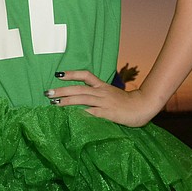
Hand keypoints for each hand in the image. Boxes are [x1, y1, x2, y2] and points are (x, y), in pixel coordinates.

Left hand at [46, 70, 161, 126]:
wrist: (144, 106)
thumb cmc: (126, 103)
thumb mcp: (111, 95)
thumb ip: (98, 96)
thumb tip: (81, 100)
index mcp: (102, 86)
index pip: (86, 75)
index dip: (72, 74)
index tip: (58, 74)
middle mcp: (101, 92)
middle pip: (79, 88)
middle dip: (62, 90)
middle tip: (48, 92)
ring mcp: (104, 102)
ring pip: (83, 99)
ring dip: (67, 100)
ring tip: (54, 103)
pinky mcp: (108, 113)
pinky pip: (92, 113)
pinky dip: (81, 113)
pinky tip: (71, 116)